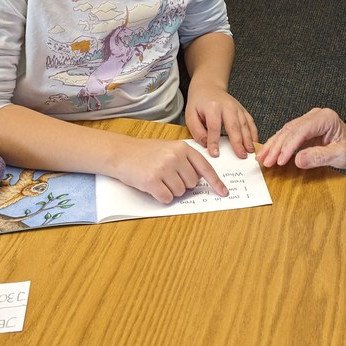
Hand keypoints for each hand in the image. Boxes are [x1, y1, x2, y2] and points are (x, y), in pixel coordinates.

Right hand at [108, 138, 228, 203]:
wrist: (121, 153)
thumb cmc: (146, 153)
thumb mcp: (169, 149)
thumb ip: (186, 160)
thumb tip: (201, 180)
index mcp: (182, 148)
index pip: (205, 167)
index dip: (215, 182)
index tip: (223, 192)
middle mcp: (175, 157)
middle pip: (192, 184)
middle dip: (182, 184)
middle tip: (168, 176)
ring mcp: (163, 168)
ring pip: (180, 192)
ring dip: (170, 190)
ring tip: (158, 178)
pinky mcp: (152, 181)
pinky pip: (167, 198)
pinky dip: (161, 196)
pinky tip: (153, 186)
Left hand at [185, 78, 257, 157]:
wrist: (208, 87)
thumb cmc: (199, 103)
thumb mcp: (190, 115)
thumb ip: (196, 130)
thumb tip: (205, 144)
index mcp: (212, 107)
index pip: (214, 127)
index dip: (214, 142)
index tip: (215, 154)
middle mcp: (227, 106)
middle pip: (233, 126)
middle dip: (238, 142)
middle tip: (241, 155)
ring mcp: (237, 107)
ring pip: (244, 125)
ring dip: (248, 139)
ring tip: (250, 152)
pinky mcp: (242, 110)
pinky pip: (250, 122)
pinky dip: (253, 133)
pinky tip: (254, 143)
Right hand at [257, 107, 345, 170]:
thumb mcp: (339, 155)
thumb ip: (319, 157)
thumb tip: (298, 160)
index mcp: (325, 118)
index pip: (300, 131)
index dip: (288, 146)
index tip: (279, 160)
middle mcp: (315, 116)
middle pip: (290, 130)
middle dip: (276, 147)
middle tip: (266, 161)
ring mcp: (309, 121)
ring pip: (286, 132)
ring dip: (274, 145)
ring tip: (262, 158)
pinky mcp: (305, 129)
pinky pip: (288, 135)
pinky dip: (278, 145)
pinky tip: (269, 152)